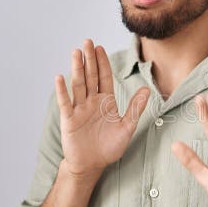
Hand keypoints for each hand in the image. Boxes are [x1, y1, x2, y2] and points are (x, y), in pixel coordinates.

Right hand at [55, 39, 150, 176]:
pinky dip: (62, 91)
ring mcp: (79, 109)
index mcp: (106, 102)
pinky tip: (60, 77)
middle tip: (88, 41)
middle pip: (90, 77)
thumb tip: (147, 89)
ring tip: (76, 53)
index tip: (100, 48)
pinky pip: (66, 103)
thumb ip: (135, 108)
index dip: (102, 63)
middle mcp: (91, 102)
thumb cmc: (110, 147)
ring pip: (78, 85)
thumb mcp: (127, 127)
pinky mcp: (69, 120)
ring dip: (77, 69)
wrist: (93, 165)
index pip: (104, 78)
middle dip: (89, 60)